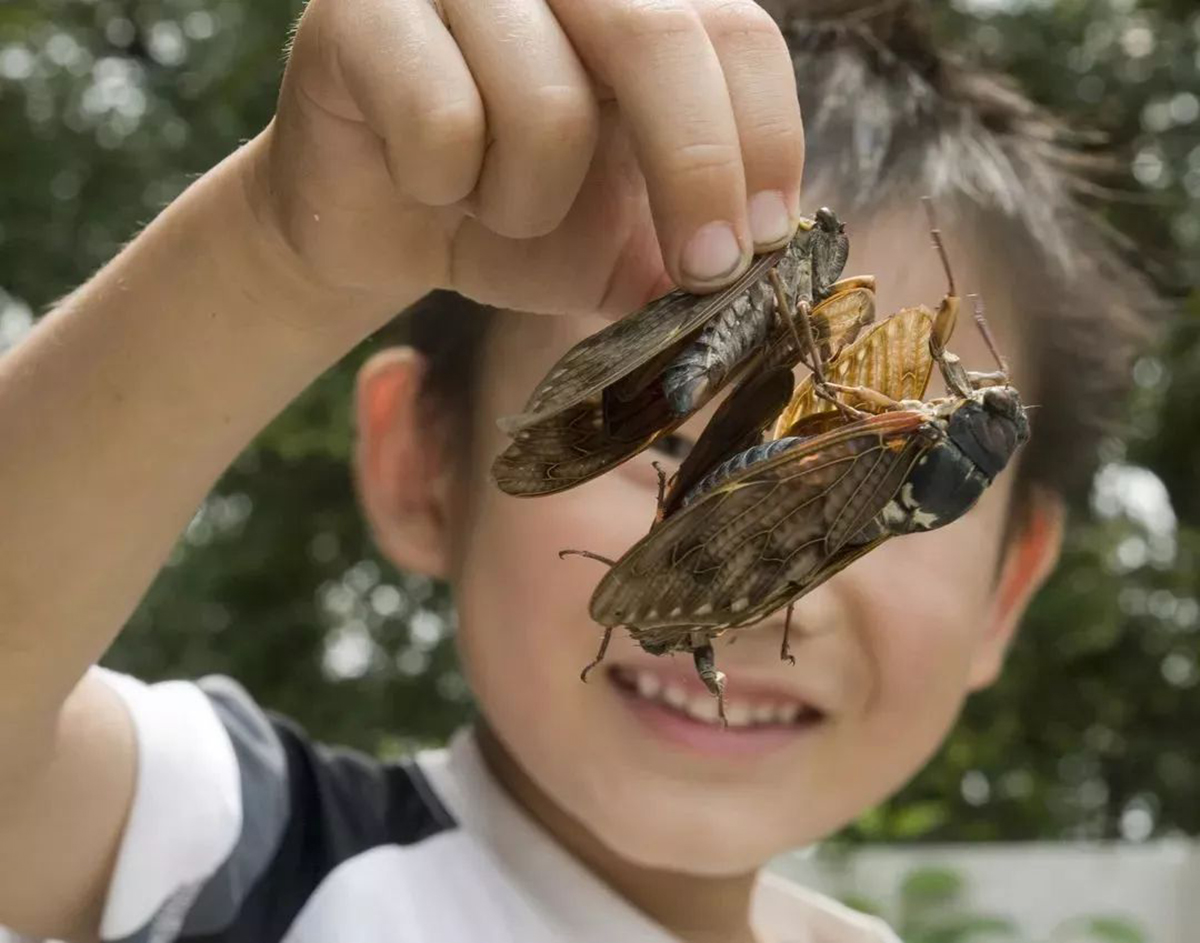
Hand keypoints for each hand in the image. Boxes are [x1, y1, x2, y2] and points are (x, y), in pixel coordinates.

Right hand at [256, 0, 804, 314]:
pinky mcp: (362, 11)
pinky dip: (443, 186)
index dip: (764, 141)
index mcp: (634, 4)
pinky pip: (441, 119)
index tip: (763, 245)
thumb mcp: (622, 242)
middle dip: (693, 174)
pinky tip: (423, 181)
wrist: (381, 226)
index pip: (736, 33)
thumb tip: (773, 281)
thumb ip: (691, 246)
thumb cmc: (508, 213)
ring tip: (493, 206)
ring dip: (528, 203)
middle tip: (701, 271)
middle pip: (660, 40)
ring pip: (545, 103)